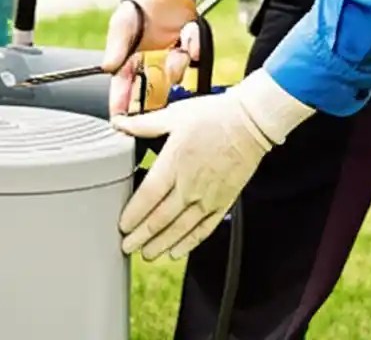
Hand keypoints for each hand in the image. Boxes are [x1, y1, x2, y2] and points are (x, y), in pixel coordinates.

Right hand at [105, 0, 209, 114]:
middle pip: (151, 89)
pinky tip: (188, 35)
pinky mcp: (187, 50)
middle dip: (157, 92)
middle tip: (160, 89)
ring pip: (175, 74)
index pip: (122, 87)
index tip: (119, 119)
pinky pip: (192, 56)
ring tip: (178, 49)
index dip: (121, 103)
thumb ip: (116, 46)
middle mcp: (149, 64)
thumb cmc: (137, 5)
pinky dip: (192, 45)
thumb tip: (108, 67)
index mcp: (128, 61)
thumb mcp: (122, 24)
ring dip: (178, 65)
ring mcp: (169, 59)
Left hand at [110, 69, 314, 259]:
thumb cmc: (214, 117)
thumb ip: (143, 124)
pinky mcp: (224, 202)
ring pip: (182, 228)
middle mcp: (191, 184)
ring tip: (147, 254)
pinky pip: (205, 228)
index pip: (149, 196)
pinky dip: (190, 242)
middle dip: (142, 236)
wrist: (252, 123)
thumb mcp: (174, 115)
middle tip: (127, 246)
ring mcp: (209, 196)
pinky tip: (177, 250)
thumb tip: (118, 123)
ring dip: (162, 243)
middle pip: (162, 218)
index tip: (122, 226)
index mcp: (174, 163)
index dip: (134, 214)